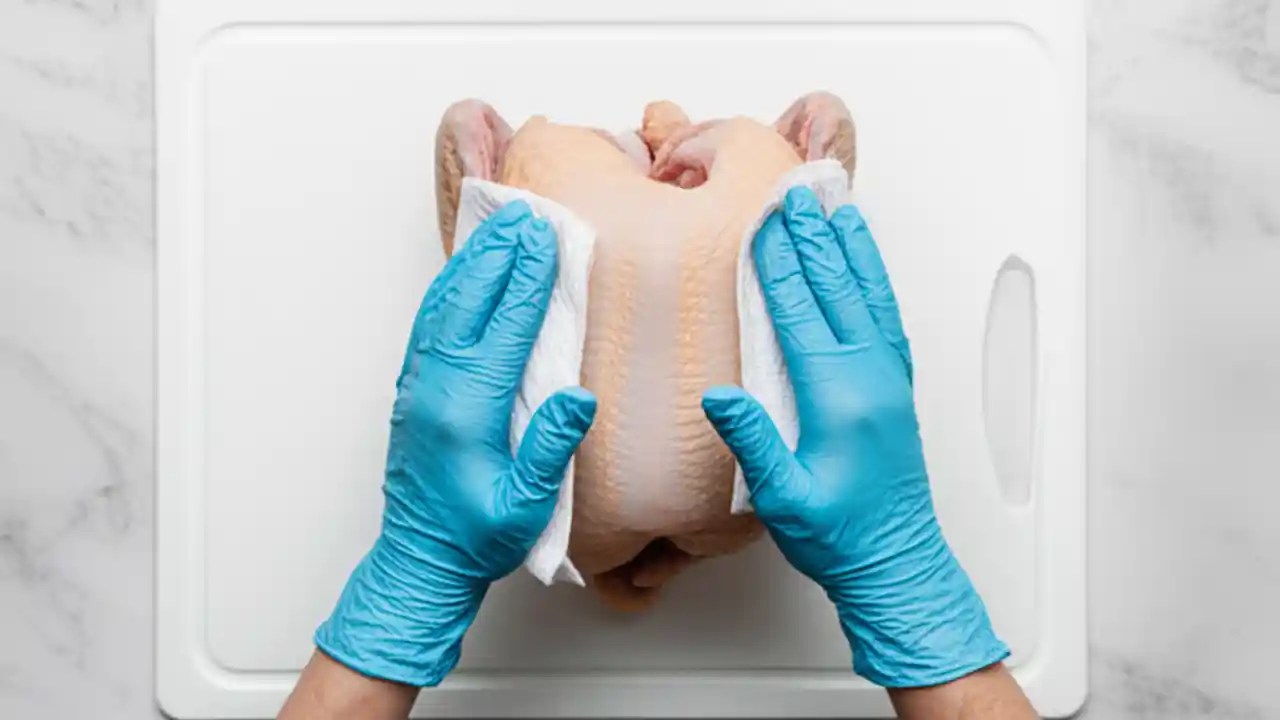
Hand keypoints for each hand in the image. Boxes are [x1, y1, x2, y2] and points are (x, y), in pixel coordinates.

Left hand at [314, 200, 596, 686]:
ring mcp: (419, 385)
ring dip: (472, 261)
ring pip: (444, 305)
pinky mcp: (414, 390)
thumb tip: (580, 396)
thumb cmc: (479, 539)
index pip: (504, 328)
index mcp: (468, 410)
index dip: (527, 279)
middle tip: (523, 214)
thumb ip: (552, 449)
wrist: (421, 561)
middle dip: (499, 254)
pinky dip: (450, 287)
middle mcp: (437, 388)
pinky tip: (466, 270)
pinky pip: (431, 323)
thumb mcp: (527, 508)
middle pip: (469, 301)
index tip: (544, 238)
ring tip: (497, 226)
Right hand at [702, 188, 1007, 687]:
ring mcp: (889, 378)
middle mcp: (870, 377)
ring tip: (837, 206)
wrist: (896, 561)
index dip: (780, 264)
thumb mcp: (784, 499)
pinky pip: (885, 315)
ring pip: (867, 294)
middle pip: (836, 289)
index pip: (801, 313)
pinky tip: (864, 263)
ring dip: (848, 247)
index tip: (766, 221)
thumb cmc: (839, 536)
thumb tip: (719, 395)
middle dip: (813, 237)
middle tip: (797, 193)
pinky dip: (873, 278)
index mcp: (839, 397)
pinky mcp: (896, 388)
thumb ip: (753, 442)